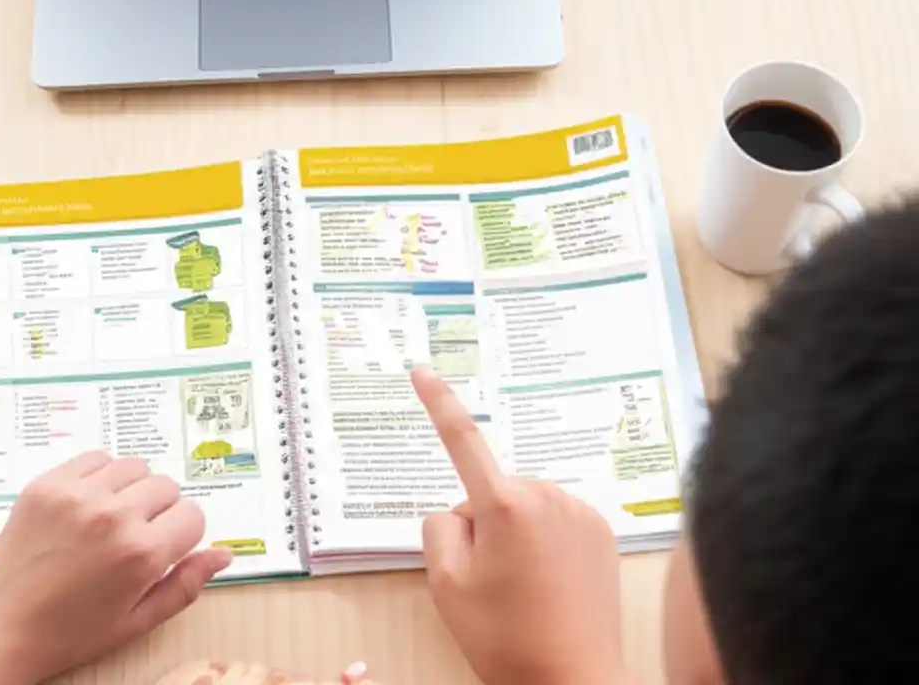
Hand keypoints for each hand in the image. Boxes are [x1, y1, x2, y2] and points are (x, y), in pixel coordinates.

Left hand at [0, 451, 231, 683]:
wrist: (2, 628)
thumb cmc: (71, 632)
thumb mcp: (139, 620)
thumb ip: (186, 584)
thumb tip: (223, 553)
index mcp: (142, 553)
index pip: (192, 515)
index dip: (182, 534)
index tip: (163, 548)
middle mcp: (113, 516)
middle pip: (166, 487)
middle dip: (160, 511)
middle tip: (134, 538)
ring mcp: (77, 495)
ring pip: (134, 466)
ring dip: (132, 489)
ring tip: (110, 520)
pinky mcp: (47, 484)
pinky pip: (95, 458)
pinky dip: (100, 476)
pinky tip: (88, 505)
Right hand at [412, 367, 632, 684]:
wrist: (573, 680)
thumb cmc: (506, 639)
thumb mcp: (446, 585)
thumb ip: (439, 530)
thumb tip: (462, 514)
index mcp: (505, 505)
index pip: (461, 440)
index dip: (438, 402)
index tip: (423, 371)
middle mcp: (547, 496)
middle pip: (490, 492)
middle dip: (481, 524)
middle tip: (489, 581)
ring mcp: (579, 512)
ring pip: (522, 508)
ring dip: (513, 534)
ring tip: (522, 590)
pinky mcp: (601, 532)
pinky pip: (553, 521)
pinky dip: (543, 544)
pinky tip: (548, 584)